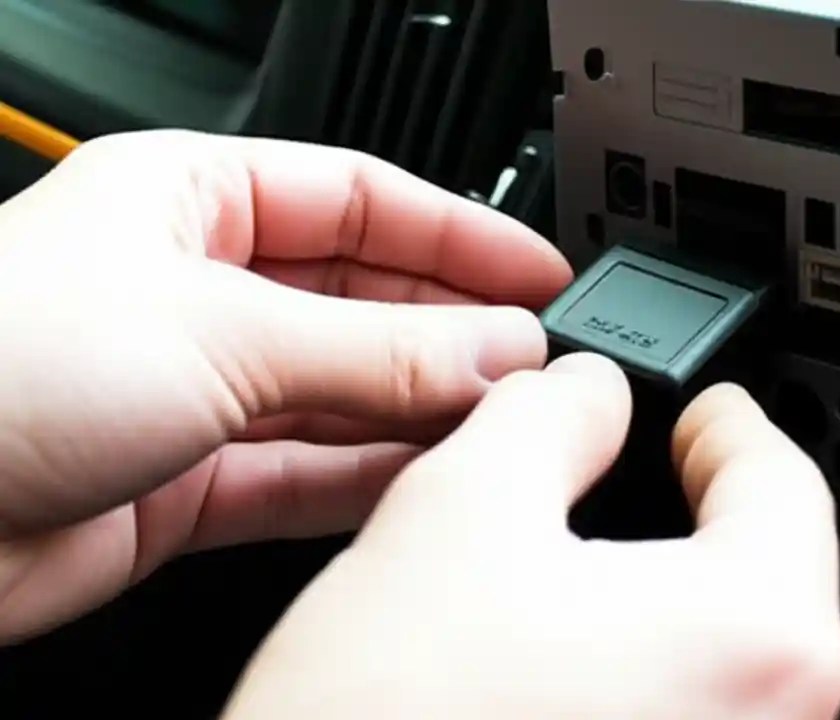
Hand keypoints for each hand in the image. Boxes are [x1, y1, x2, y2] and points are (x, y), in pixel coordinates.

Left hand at [0, 130, 570, 642]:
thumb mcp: (219, 334)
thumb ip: (376, 352)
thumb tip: (497, 350)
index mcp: (189, 200)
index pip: (360, 198)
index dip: (458, 234)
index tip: (539, 272)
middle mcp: (194, 291)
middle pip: (360, 300)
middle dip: (449, 330)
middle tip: (534, 361)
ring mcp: (195, 392)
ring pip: (343, 394)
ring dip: (422, 411)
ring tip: (505, 423)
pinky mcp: (187, 485)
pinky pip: (309, 474)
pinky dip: (373, 477)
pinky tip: (433, 477)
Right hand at [222, 357, 839, 718]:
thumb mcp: (458, 514)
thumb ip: (546, 416)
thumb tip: (581, 390)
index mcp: (760, 636)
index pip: (784, 483)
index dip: (734, 423)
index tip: (713, 408)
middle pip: (759, 574)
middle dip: (694, 507)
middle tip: (632, 464)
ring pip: (713, 651)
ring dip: (653, 594)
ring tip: (568, 563)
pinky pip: (680, 714)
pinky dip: (634, 670)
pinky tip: (551, 660)